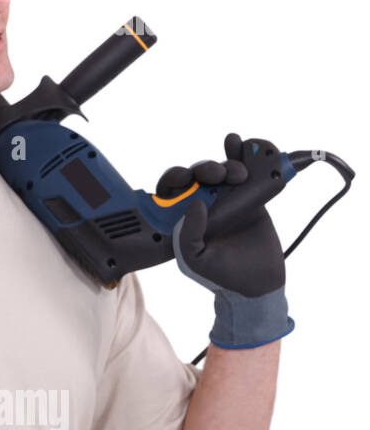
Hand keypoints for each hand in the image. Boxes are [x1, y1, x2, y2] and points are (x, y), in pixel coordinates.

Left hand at [167, 132, 292, 348]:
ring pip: (223, 169)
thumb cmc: (220, 275)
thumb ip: (188, 234)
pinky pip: (250, 172)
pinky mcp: (250, 197)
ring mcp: (226, 198)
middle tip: (221, 174)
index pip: (171, 189)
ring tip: (240, 165)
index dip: (175, 178)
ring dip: (229, 159)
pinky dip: (250, 156)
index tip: (187, 179)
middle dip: (207, 169)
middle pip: (199, 174)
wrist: (258, 284)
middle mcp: (202, 203)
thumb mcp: (195, 259)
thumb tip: (194, 204)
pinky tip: (251, 145)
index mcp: (181, 216)